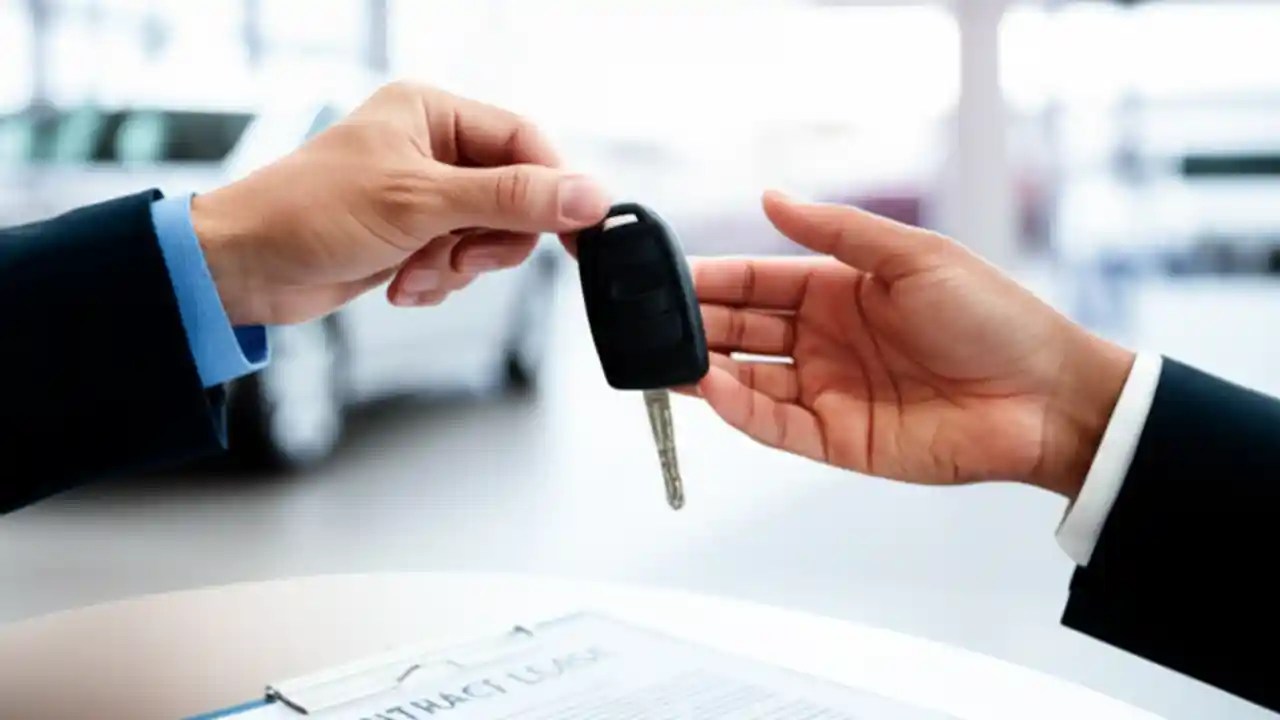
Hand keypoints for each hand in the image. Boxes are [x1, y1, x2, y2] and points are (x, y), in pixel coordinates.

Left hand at [190, 81, 610, 325]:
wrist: (243, 269)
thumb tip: (589, 195)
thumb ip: (511, 198)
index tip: (579, 233)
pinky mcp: (412, 236)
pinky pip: (460, 261)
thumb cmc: (308, 213)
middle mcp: (432, 147)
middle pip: (515, 195)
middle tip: (464, 255)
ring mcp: (423, 195)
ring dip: (460, 266)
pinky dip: (439, 280)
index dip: (556, 189)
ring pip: (489, 235)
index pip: (527, 143)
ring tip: (417, 272)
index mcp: (434, 112)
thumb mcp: (422, 202)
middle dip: (493, 238)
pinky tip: (402, 282)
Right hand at [689, 192, 1134, 498]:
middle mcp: (824, 340)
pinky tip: (710, 389)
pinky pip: (776, 425)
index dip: (710, 277)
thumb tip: (769, 197)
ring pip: (747, 379)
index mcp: (838, 289)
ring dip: (704, 368)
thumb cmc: (993, 317)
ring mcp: (828, 391)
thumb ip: (837, 233)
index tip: (664, 276)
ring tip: (664, 357)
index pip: (756, 280)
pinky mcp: (838, 440)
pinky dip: (739, 409)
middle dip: (694, 323)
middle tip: (646, 320)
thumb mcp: (914, 257)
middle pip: (741, 329)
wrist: (1046, 396)